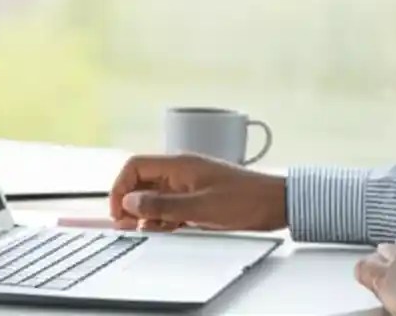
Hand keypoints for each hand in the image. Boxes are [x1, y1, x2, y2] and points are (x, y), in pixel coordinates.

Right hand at [109, 154, 286, 231]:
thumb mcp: (200, 207)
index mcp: (179, 165)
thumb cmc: (245, 200)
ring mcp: (189, 185)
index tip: (119, 211)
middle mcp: (180, 172)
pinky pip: (171, 207)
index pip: (135, 166)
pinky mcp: (198, 198)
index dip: (121, 188)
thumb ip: (162, 206)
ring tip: (152, 231)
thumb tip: (130, 202)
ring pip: (155, 197)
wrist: (276, 202)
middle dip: (132, 204)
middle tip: (130, 226)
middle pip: (142, 182)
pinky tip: (168, 230)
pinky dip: (164, 219)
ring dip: (148, 214)